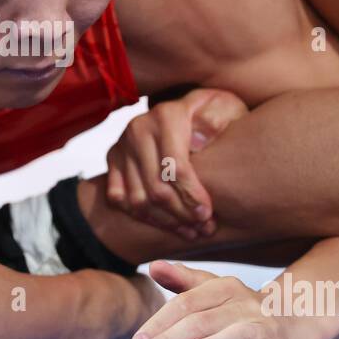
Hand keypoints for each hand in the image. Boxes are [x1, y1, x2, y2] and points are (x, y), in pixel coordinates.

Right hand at [105, 88, 246, 239]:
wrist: (191, 108)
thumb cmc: (214, 113)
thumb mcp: (225, 107)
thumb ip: (215, 120)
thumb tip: (196, 143)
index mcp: (167, 115)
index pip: (175, 167)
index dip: (191, 196)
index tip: (207, 214)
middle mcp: (139, 128)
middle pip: (156, 188)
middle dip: (181, 214)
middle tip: (203, 228)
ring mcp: (123, 144)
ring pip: (137, 199)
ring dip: (164, 222)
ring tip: (189, 231)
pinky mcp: (114, 158)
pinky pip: (119, 198)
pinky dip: (142, 217)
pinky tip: (167, 223)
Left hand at [128, 261, 293, 338]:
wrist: (296, 322)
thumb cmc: (241, 310)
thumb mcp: (214, 290)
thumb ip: (183, 281)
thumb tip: (154, 266)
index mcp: (226, 286)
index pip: (186, 303)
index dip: (159, 322)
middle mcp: (245, 303)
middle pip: (201, 321)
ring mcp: (263, 327)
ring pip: (230, 337)